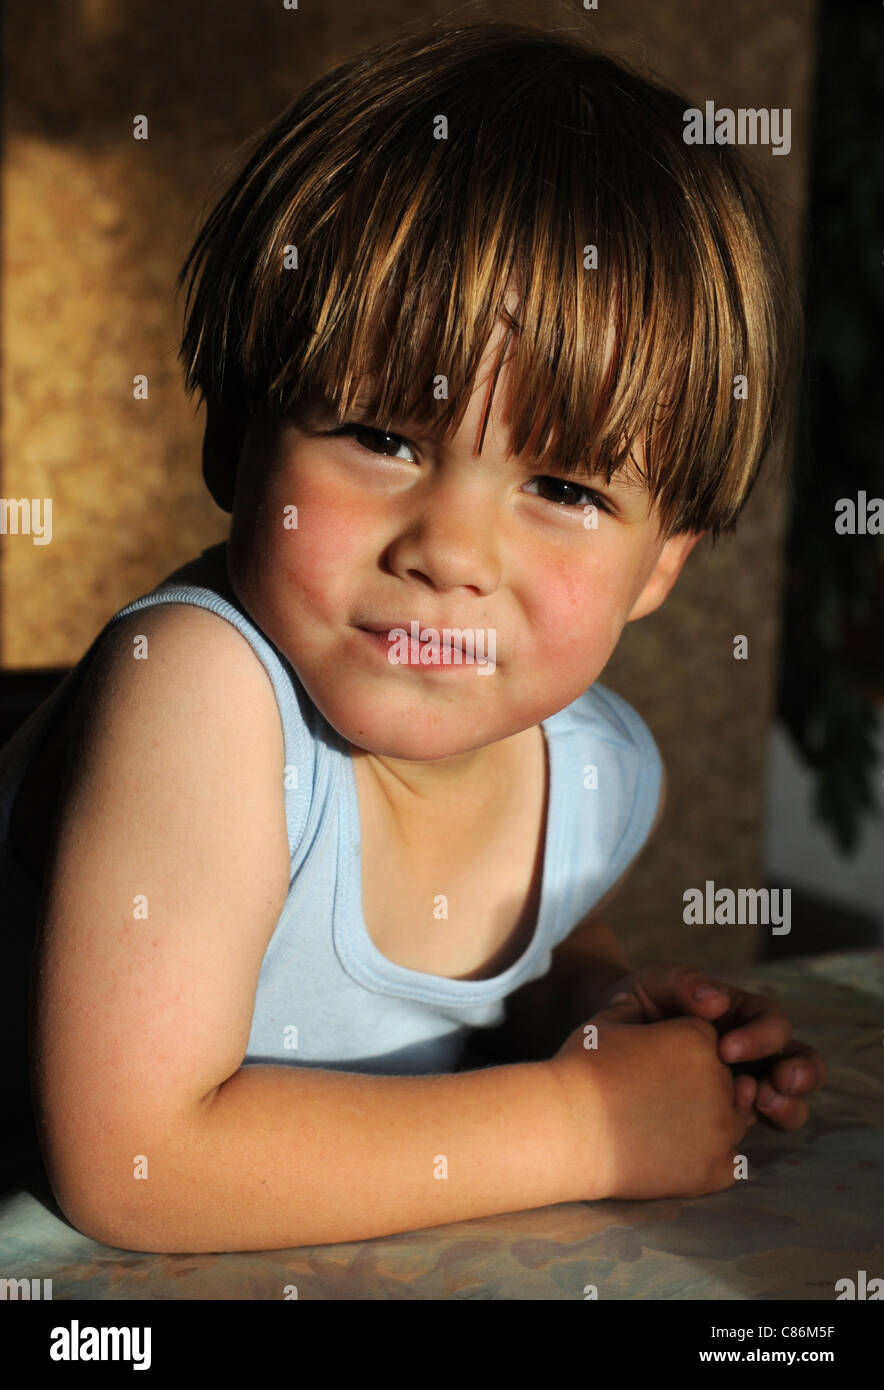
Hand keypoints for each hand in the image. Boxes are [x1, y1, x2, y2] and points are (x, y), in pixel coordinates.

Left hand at [596, 962, 826, 1129]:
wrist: (603, 1043)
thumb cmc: (636, 1006)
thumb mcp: (654, 984)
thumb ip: (684, 983)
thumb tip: (718, 1001)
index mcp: (742, 1017)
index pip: (772, 1024)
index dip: (760, 1037)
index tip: (725, 1049)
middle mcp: (753, 1054)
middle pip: (800, 1063)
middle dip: (800, 1073)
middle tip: (777, 1082)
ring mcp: (744, 1089)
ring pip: (789, 1102)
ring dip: (788, 1107)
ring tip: (764, 1106)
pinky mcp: (727, 1121)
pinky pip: (753, 1131)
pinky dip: (752, 1134)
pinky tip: (731, 1136)